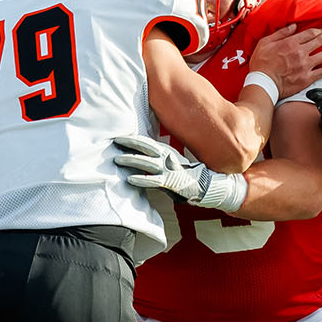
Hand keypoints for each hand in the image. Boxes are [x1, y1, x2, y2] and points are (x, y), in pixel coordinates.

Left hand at [111, 134, 244, 211]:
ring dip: (131, 160)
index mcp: (167, 152)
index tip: (119, 136)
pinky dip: (141, 179)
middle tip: (114, 140)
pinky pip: (153, 180)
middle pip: (146, 147)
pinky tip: (130, 179)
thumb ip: (158, 159)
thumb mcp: (172, 162)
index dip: (133, 139)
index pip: (147, 142)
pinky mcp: (170, 182)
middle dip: (129, 143)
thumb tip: (142, 156)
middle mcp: (167, 158)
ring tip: (116, 160)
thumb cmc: (187, 175)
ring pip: (146, 162)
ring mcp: (168, 170)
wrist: (207, 186)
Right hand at [247, 25, 321, 97]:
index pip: (309, 33)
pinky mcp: (307, 78)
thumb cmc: (261, 63)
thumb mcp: (265, 43)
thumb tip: (292, 26)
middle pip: (319, 42)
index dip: (318, 30)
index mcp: (291, 43)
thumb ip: (280, 34)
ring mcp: (306, 66)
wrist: (264, 83)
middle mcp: (301, 53)